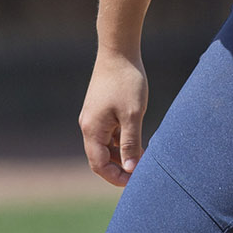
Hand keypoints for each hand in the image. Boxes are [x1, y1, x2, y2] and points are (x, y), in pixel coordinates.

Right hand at [78, 49, 147, 186]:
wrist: (119, 51)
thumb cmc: (127, 81)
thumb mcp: (133, 115)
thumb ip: (130, 143)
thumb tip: (131, 169)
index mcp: (92, 129)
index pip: (99, 165)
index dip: (116, 177)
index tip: (136, 181)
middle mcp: (88, 126)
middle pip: (100, 158)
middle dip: (119, 168)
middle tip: (142, 173)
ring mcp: (94, 118)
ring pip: (105, 147)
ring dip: (121, 155)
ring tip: (143, 157)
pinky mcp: (101, 110)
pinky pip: (109, 134)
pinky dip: (121, 141)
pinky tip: (138, 141)